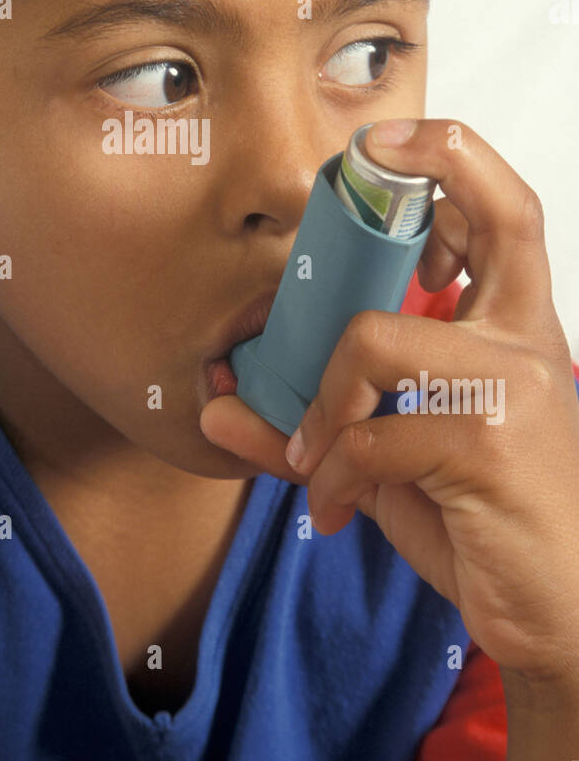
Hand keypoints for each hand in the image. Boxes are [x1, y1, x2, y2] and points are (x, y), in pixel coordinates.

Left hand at [199, 118, 578, 687]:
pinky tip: (335, 506)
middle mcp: (526, 343)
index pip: (508, 213)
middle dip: (431, 167)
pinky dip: (330, 473)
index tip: (384, 146)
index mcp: (513, 330)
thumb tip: (217, 404)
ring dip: (321, 405)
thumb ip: (319, 425)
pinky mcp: (490, 446)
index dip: (455, 158)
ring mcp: (514, 388)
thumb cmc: (487, 520)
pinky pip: (372, 435)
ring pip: (376, 340)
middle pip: (500, 217)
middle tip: (362, 167)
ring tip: (315, 457)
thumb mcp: (399, 462)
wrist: (562, 614)